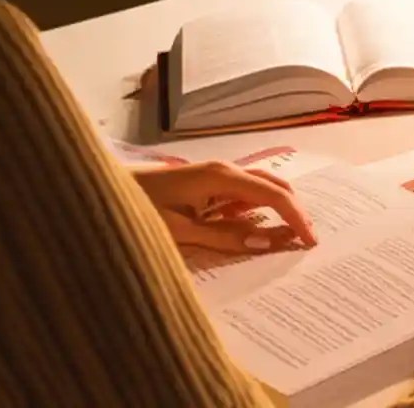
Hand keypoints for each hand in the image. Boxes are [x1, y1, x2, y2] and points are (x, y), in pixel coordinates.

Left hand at [132, 161, 316, 253]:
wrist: (103, 194)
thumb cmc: (137, 210)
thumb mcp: (181, 230)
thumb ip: (226, 235)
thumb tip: (269, 241)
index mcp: (222, 176)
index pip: (274, 195)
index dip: (296, 218)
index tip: (310, 242)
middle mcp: (225, 170)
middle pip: (274, 186)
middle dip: (295, 210)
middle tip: (308, 239)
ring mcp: (217, 175)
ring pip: (261, 188)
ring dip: (280, 209)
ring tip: (291, 235)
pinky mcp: (208, 184)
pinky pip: (244, 195)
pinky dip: (260, 210)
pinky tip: (261, 227)